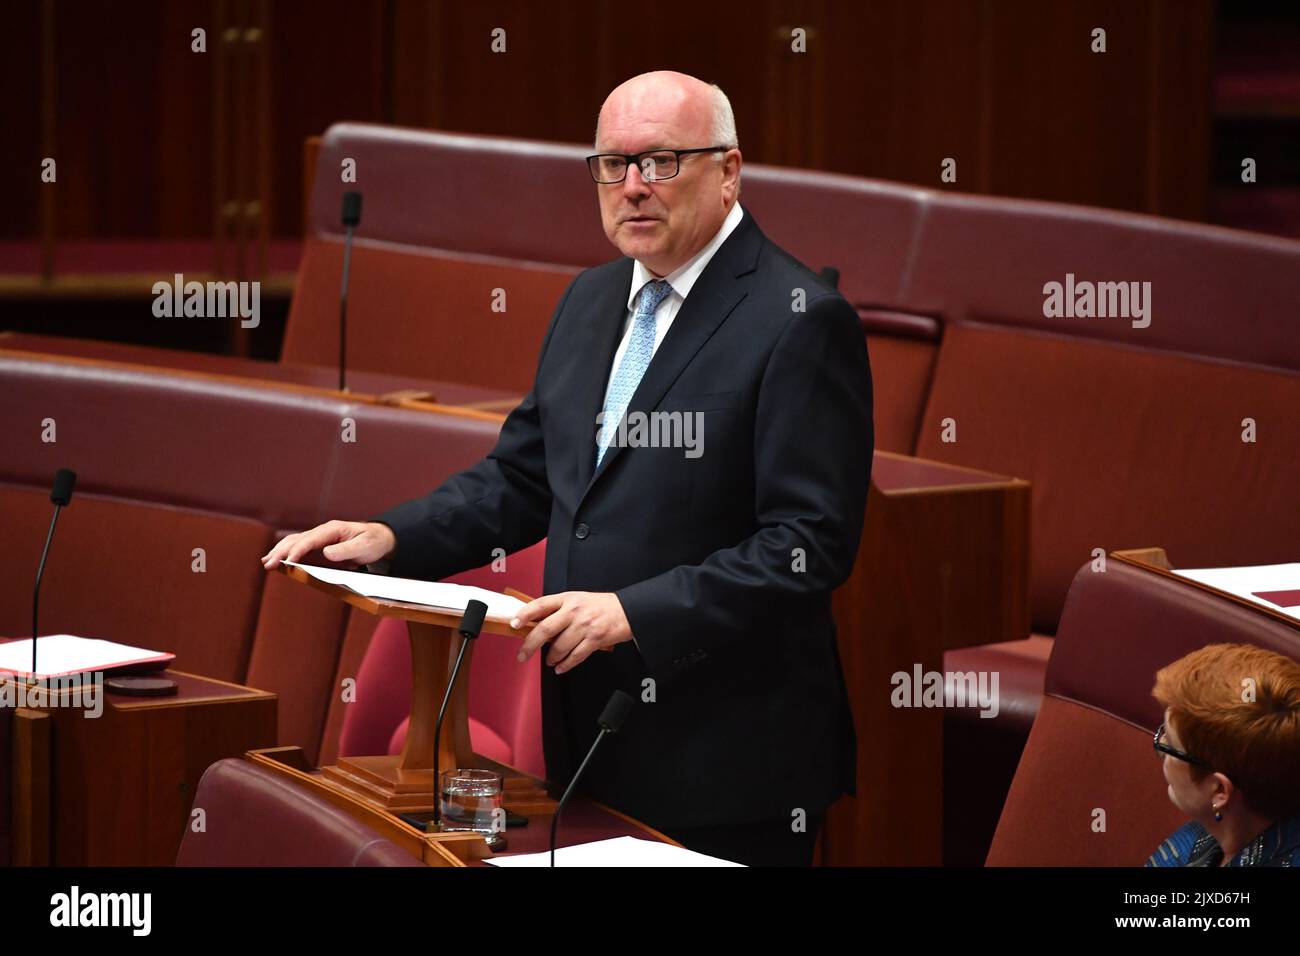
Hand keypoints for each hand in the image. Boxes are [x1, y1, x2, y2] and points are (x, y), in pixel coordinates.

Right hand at [260, 520, 396, 569]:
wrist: (379, 539)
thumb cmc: (373, 542)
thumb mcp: (364, 547)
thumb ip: (347, 550)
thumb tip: (326, 552)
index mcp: (333, 529)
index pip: (311, 540)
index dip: (298, 550)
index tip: (288, 561)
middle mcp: (323, 531)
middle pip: (297, 540)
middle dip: (282, 552)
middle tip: (268, 565)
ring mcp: (319, 537)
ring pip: (294, 542)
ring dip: (279, 552)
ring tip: (266, 563)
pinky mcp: (318, 545)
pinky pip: (298, 547)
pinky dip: (285, 553)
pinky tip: (276, 559)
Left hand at [512, 591, 632, 674]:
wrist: (627, 611)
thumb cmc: (599, 606)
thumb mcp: (577, 600)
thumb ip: (557, 610)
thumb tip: (534, 624)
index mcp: (567, 599)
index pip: (540, 604)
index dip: (525, 614)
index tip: (514, 624)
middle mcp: (574, 611)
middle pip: (545, 629)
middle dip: (530, 645)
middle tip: (522, 655)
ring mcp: (585, 626)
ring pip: (559, 646)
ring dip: (550, 657)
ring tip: (549, 660)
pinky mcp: (595, 640)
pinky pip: (575, 656)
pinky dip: (565, 664)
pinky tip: (560, 667)